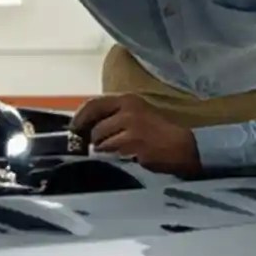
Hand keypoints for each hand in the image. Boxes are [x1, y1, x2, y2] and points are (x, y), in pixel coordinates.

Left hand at [71, 94, 200, 175]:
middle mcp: (128, 110)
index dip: (80, 118)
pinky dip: (114, 156)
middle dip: (94, 139)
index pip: (94, 104)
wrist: (182, 146)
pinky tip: (126, 155)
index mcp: (127, 99)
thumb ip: (114, 115)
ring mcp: (131, 128)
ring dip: (104, 149)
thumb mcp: (136, 113)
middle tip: (98, 145)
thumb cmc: (157, 131)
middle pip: (96, 127)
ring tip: (119, 150)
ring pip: (101, 141)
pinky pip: (112, 152)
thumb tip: (86, 124)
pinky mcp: (133, 144)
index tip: (74, 128)